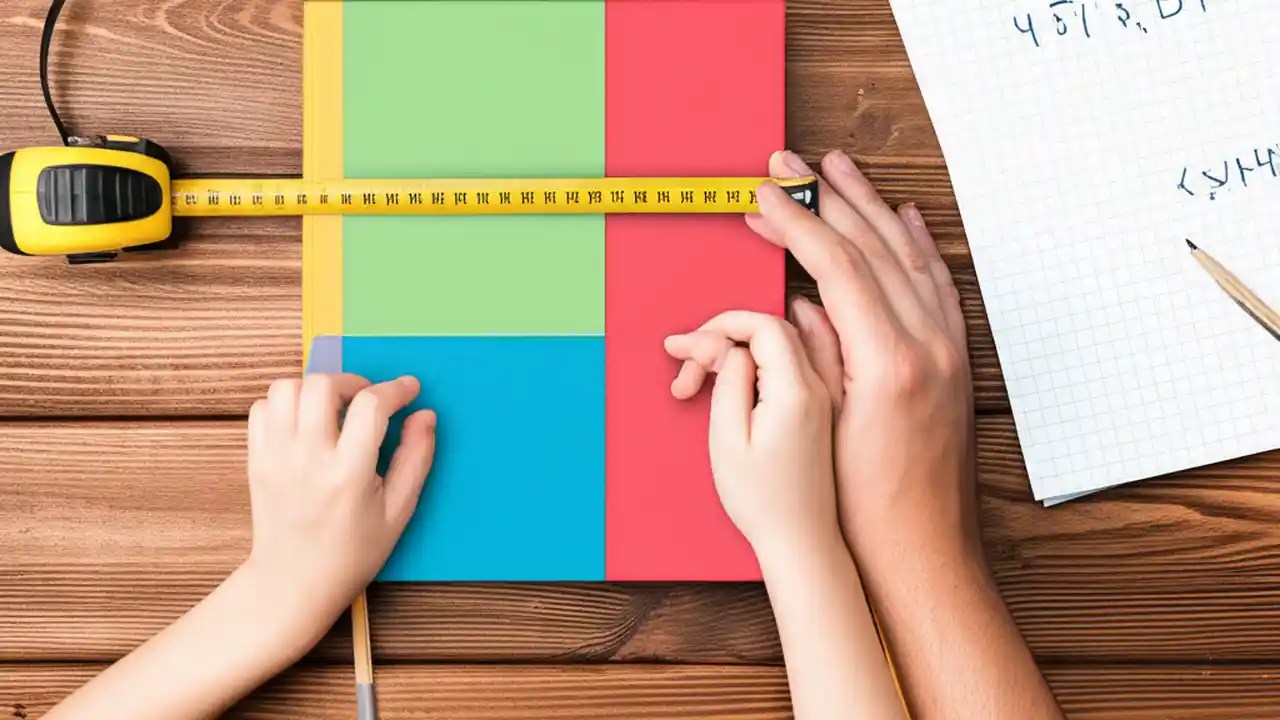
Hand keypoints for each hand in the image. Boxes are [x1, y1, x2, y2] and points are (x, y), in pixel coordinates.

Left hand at [244, 374, 436, 633]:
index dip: (396, 389)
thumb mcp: (398, 512)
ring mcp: (275, 457)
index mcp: (348, 474)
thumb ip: (415, 459)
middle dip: (352, 382)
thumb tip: (424, 415)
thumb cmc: (352, 553)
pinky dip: (285, 404)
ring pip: (286, 388)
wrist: (293, 583)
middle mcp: (307, 459)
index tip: (409, 389)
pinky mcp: (255, 459)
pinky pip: (261, 408)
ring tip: (334, 408)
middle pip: (322, 385)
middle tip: (367, 400)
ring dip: (315, 387)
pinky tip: (306, 422)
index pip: (371, 406)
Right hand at [664, 311, 838, 556]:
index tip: (683, 346)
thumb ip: (730, 381)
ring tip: (695, 388)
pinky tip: (726, 390)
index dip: (718, 326)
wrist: (802, 542)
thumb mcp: (729, 438)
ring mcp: (821, 399)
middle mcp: (817, 388)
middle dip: (720, 341)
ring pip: (775, 349)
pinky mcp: (817, 411)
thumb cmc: (762, 501)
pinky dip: (752, 369)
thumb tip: (729, 346)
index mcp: (796, 391)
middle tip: (683, 373)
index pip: (762, 325)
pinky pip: (784, 369)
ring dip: (734, 356)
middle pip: (769, 332)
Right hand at [748, 149, 976, 568]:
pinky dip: (916, 244)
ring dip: (869, 206)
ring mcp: (948, 350)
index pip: (837, 265)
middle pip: (872, 247)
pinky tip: (901, 219)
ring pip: (907, 254)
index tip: (765, 195)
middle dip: (826, 199)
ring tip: (839, 168)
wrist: (919, 551)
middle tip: (790, 164)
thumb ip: (814, 352)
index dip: (796, 223)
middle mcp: (928, 345)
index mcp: (888, 361)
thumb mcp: (820, 425)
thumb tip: (804, 302)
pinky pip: (937, 283)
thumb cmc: (860, 506)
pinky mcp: (954, 361)